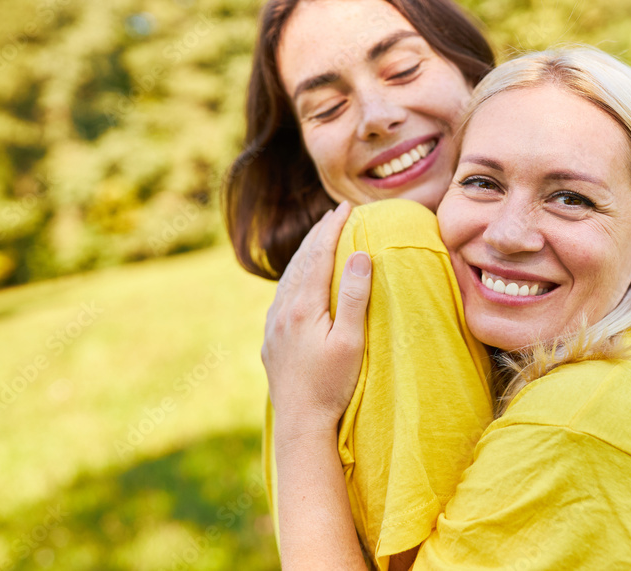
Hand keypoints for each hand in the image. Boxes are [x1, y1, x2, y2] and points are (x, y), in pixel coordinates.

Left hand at [262, 201, 371, 435]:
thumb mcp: (351, 341)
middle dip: (320, 234)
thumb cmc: (333, 385)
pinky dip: (294, 277)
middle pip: (301, 260)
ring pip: (288, 277)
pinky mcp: (271, 340)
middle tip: (336, 213)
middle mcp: (283, 310)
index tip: (347, 206)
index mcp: (304, 306)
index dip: (333, 227)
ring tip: (320, 238)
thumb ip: (354, 297)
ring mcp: (274, 325)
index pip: (320, 255)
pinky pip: (282, 296)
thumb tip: (359, 254)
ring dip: (305, 253)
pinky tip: (299, 281)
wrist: (300, 424)